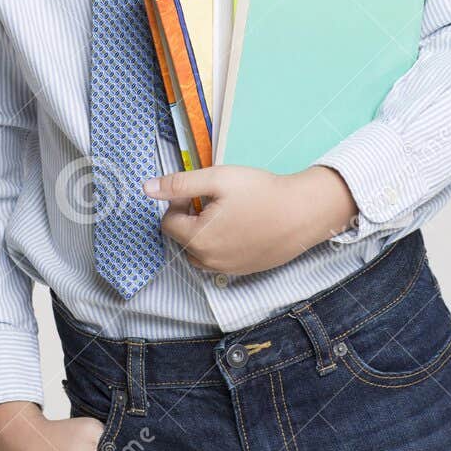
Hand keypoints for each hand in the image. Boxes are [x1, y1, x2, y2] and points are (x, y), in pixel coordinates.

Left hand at [143, 163, 358, 275]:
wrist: (303, 212)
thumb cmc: (261, 192)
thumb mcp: (217, 179)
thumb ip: (179, 184)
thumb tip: (146, 189)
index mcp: (198, 239)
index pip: (168, 222)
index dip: (179, 201)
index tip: (201, 190)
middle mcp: (208, 261)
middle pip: (182, 238)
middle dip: (191, 217)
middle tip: (217, 199)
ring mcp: (227, 269)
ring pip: (199, 250)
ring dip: (204, 232)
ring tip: (229, 213)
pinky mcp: (243, 271)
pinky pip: (219, 258)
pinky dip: (222, 243)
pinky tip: (242, 226)